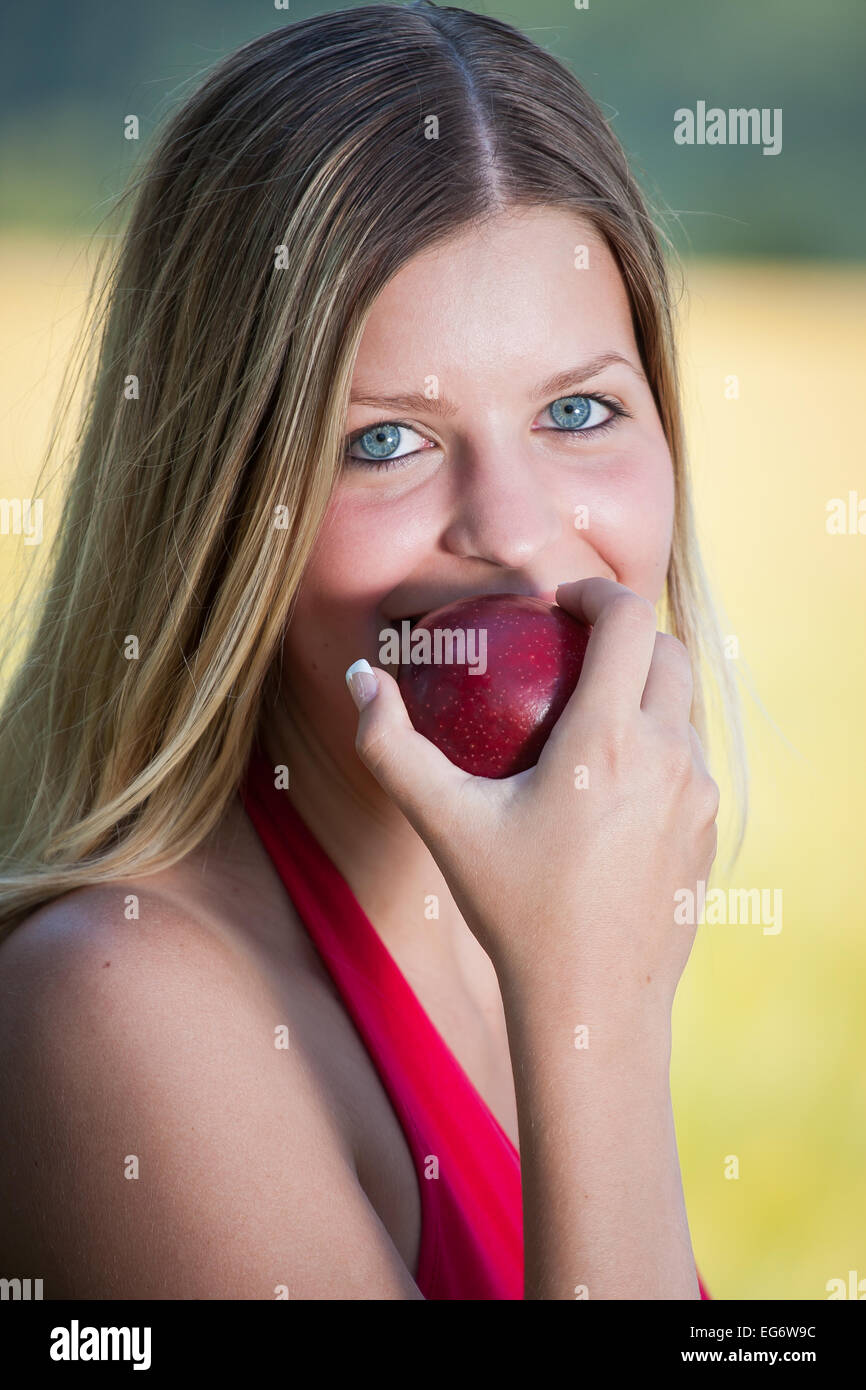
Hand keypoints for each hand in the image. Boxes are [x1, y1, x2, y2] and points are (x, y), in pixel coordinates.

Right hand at [346, 577, 718, 1024]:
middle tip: (574, 649)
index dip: (596, 591)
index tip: (561, 603)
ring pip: (683, 709)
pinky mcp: (710, 831)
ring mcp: (699, 795)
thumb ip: (393, 747)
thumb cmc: (515, 911)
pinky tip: (610, 785)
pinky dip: (656, 747)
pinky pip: (689, 763)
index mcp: (610, 740)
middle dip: (625, 632)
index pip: (626, 619)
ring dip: (643, 692)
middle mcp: (670, 755)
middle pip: (666, 652)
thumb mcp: (446, 825)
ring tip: (588, 716)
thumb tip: (360, 678)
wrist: (596, 1007)